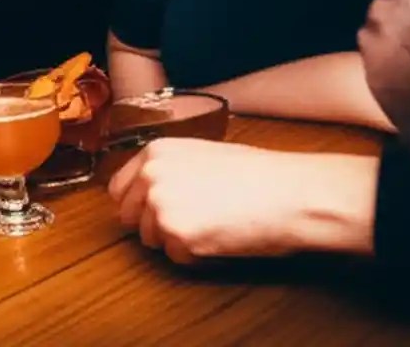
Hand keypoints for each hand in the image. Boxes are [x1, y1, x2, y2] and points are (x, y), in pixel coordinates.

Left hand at [108, 139, 376, 263]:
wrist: (290, 193)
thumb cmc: (257, 175)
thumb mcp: (201, 156)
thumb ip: (167, 171)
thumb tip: (145, 192)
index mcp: (154, 152)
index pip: (118, 189)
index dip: (137, 205)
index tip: (154, 212)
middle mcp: (150, 176)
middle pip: (130, 218)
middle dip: (156, 225)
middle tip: (194, 221)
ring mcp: (161, 206)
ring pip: (152, 240)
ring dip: (178, 240)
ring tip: (215, 224)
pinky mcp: (177, 235)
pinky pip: (177, 257)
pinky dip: (197, 256)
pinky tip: (222, 238)